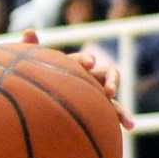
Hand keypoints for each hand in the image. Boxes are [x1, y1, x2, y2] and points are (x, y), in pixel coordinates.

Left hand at [19, 28, 134, 128]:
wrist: (38, 103)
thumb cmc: (35, 80)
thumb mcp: (30, 66)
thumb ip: (30, 49)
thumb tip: (28, 31)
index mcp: (73, 66)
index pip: (82, 60)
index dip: (86, 60)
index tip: (88, 64)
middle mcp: (89, 78)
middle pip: (106, 74)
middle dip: (112, 81)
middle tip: (109, 91)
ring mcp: (95, 94)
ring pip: (113, 95)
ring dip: (121, 103)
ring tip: (127, 119)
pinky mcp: (99, 109)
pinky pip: (112, 113)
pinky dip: (121, 117)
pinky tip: (130, 126)